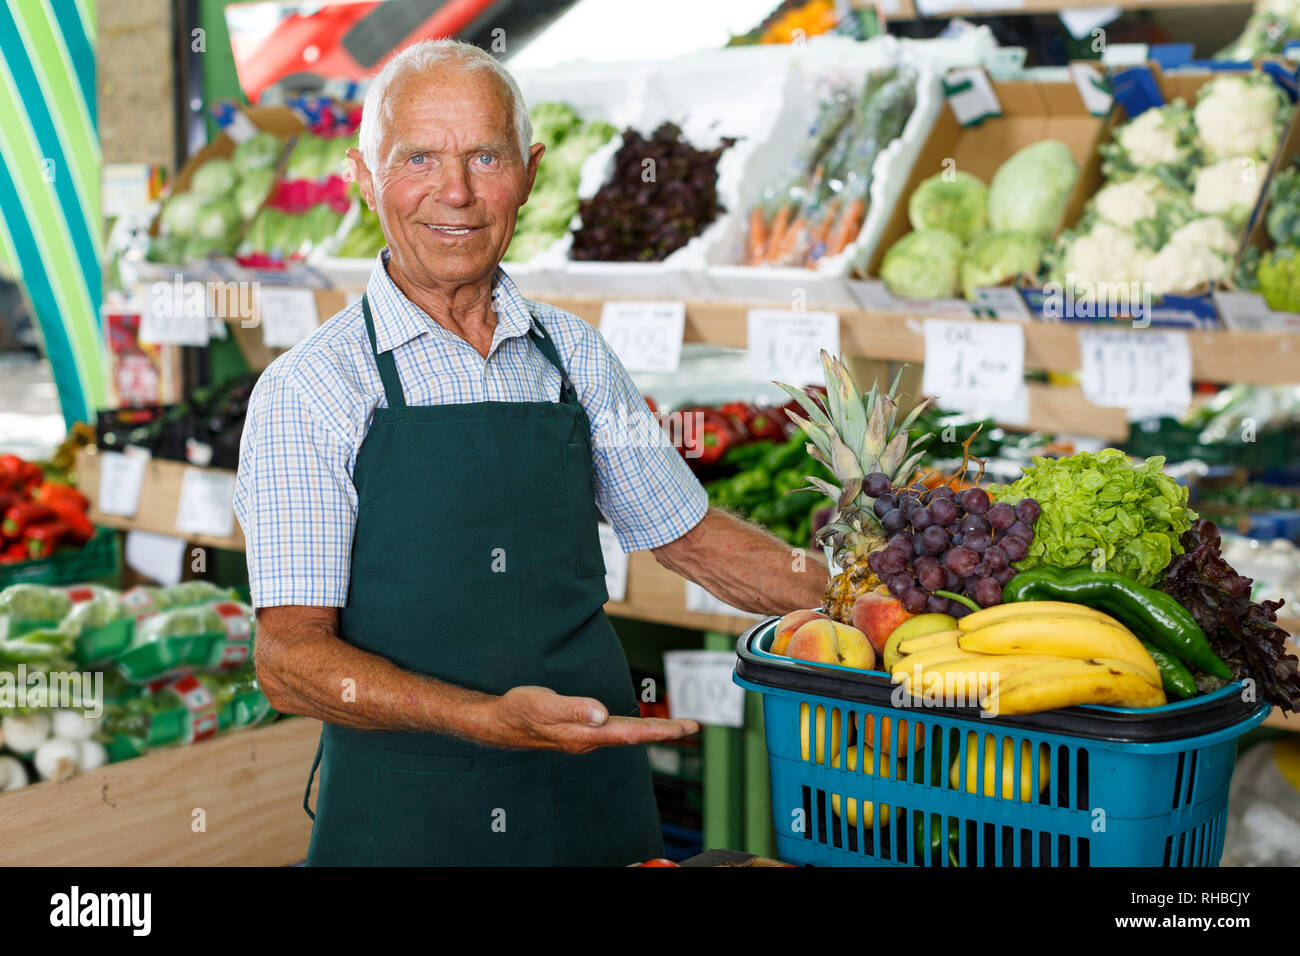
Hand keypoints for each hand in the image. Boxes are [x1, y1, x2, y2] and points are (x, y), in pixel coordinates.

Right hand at [483, 685, 699, 753]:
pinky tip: (636, 726)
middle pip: (634, 736)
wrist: (499, 722)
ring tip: (675, 727)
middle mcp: (589, 739)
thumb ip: (574, 709)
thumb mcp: (545, 705)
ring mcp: (585, 737)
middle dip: (664, 732)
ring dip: (651, 732)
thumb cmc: (521, 711)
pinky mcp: (580, 732)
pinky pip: (614, 732)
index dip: (660, 730)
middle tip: (693, 726)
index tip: (684, 727)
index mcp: (586, 733)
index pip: (631, 732)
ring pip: (626, 735)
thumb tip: (603, 713)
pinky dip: (633, 729)